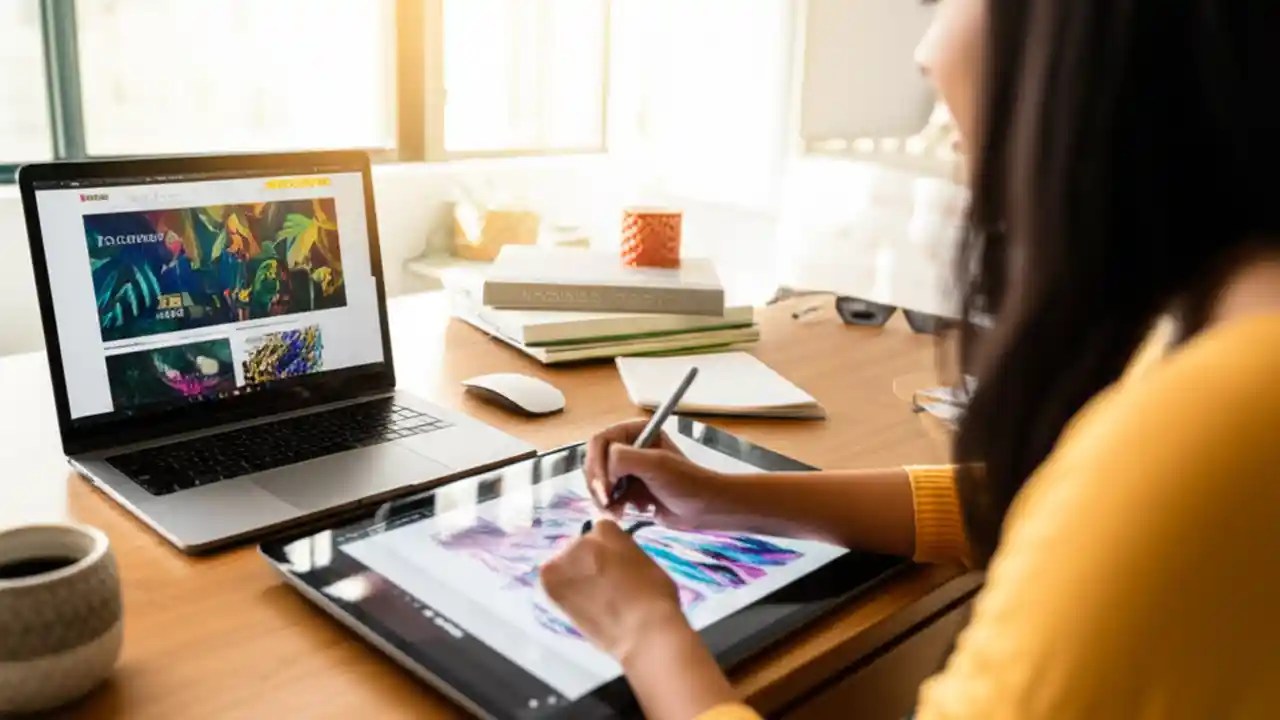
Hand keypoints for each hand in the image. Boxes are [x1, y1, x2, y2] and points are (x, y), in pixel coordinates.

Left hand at [540, 518, 688, 662]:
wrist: (641, 628)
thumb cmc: (656, 597)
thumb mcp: (645, 562)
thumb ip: (626, 555)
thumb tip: (618, 565)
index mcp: (607, 530)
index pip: (602, 533)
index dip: (608, 552)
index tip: (614, 567)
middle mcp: (581, 539)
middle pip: (580, 548)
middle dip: (588, 563)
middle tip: (602, 587)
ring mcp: (563, 562)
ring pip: (564, 566)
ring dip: (574, 578)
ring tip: (591, 601)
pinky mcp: (550, 585)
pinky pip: (554, 584)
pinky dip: (564, 594)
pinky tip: (580, 607)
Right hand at [585, 419, 726, 528]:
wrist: (704, 508)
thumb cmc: (686, 483)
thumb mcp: (655, 464)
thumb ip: (624, 458)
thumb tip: (604, 472)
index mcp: (634, 432)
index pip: (599, 443)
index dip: (597, 466)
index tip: (606, 489)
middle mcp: (628, 447)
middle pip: (593, 463)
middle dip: (598, 485)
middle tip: (608, 503)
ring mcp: (627, 470)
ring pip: (597, 482)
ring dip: (603, 499)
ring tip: (618, 511)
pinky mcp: (628, 490)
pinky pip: (606, 497)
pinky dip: (611, 507)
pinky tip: (624, 514)